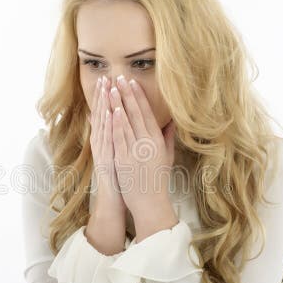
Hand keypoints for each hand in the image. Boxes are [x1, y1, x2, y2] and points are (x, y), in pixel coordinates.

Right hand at [87, 76, 126, 217]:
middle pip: (101, 115)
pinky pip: (107, 139)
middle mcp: (102, 143)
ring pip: (102, 124)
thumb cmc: (120, 176)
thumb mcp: (119, 154)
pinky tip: (109, 112)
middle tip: (104, 77)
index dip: (106, 97)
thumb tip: (116, 124)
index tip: (109, 79)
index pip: (106, 114)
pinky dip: (108, 125)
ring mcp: (103, 150)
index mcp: (107, 140)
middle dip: (103, 96)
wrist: (115, 199)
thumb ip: (116, 137)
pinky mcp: (107, 159)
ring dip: (103, 105)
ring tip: (105, 88)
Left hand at [108, 74, 177, 241]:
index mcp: (157, 141)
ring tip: (111, 87)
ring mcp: (135, 151)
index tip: (132, 83)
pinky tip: (112, 111)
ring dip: (118, 103)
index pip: (147, 114)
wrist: (150, 203)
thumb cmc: (157, 181)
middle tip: (119, 78)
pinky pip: (119, 138)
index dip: (139, 97)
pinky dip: (116, 124)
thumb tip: (171, 121)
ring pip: (126, 122)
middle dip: (127, 94)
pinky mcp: (124, 160)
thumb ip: (167, 138)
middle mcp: (147, 143)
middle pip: (136, 114)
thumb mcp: (166, 157)